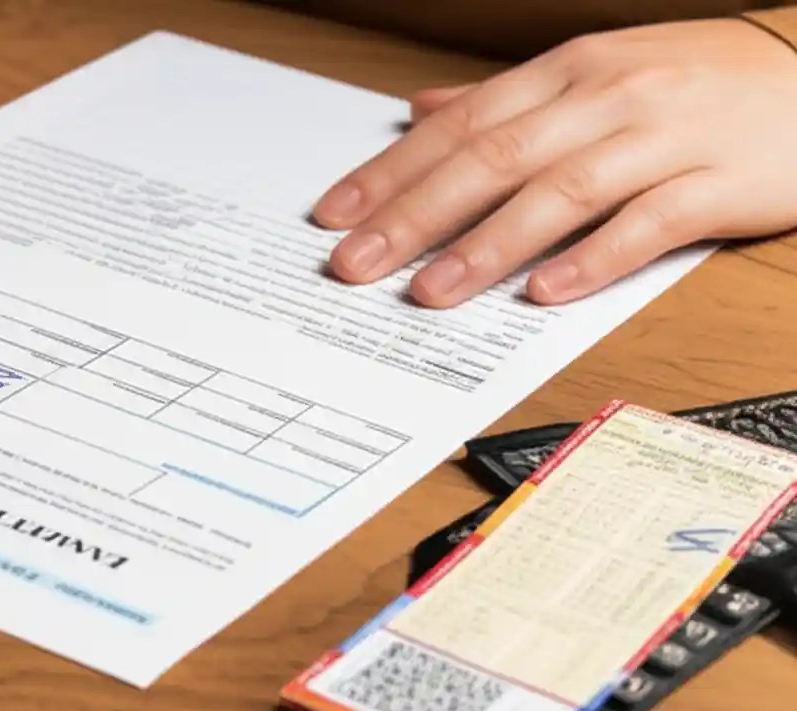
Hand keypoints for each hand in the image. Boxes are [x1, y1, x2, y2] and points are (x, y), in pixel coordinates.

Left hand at [312, 19, 796, 306]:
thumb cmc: (697, 80)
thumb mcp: (595, 72)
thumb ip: (506, 99)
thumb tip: (421, 110)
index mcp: (569, 70)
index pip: (461, 125)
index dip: (392, 173)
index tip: (336, 217)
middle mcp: (608, 97)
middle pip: (495, 158)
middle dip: (415, 215)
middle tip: (356, 264)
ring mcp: (666, 136)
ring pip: (561, 190)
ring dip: (487, 245)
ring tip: (431, 290)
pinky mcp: (721, 181)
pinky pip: (650, 222)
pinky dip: (594, 257)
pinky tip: (545, 292)